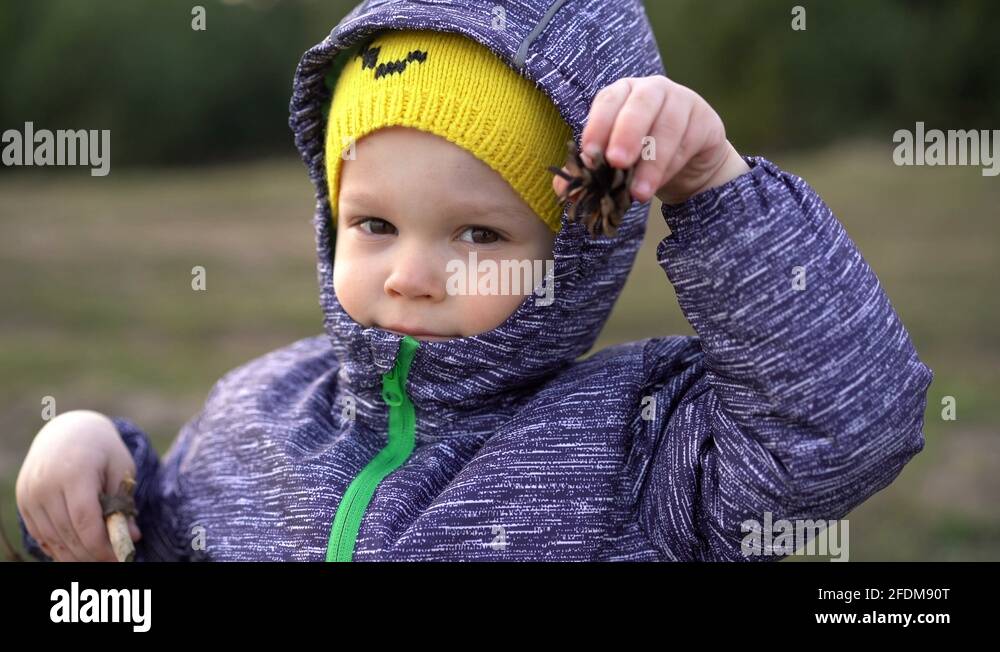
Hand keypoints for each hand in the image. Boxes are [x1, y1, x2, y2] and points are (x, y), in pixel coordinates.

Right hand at [15, 410, 141, 560]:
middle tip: (113, 560)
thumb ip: (124, 503)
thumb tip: (132, 537)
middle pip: (68, 532)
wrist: (68, 430)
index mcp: (74, 472)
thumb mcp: (121, 469)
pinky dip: (58, 547)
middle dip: (91, 552)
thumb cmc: (102, 449)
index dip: (100, 543)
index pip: (85, 519)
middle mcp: (46, 484)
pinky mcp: (23, 500)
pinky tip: (78, 551)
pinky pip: (40, 533)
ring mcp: (30, 493)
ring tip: (98, 558)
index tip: (118, 555)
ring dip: (75, 554)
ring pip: (52, 537)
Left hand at [554, 75, 750, 205]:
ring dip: (652, 161)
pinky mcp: (704, 120)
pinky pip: (688, 141)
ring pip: (667, 125)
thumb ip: (589, 173)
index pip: (608, 100)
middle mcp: (651, 90)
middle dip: (626, 133)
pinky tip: (660, 184)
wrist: (688, 163)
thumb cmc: (641, 156)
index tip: (588, 154)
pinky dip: (672, 166)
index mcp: (622, 94)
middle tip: (616, 162)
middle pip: (640, 103)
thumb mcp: (614, 164)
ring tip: (638, 193)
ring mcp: (681, 101)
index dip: (597, 125)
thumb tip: (563, 191)